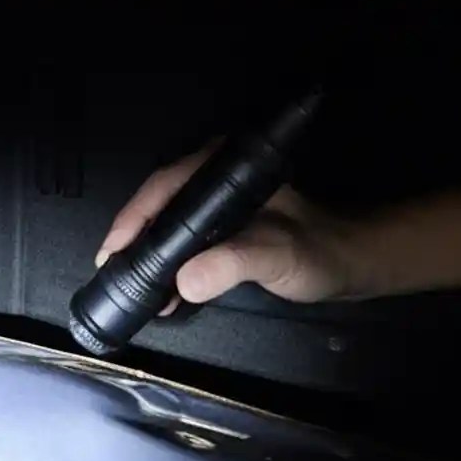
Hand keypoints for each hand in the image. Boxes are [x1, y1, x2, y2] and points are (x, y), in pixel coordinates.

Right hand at [96, 144, 363, 310]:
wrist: (350, 263)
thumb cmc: (318, 252)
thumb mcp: (275, 256)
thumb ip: (233, 264)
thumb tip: (184, 282)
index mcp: (224, 168)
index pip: (163, 186)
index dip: (132, 218)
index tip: (111, 252)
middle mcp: (215, 178)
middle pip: (157, 203)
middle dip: (132, 238)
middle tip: (110, 272)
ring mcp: (216, 203)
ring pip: (166, 222)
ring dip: (147, 256)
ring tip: (131, 289)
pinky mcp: (220, 226)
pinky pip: (181, 239)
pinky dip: (167, 264)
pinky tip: (160, 292)